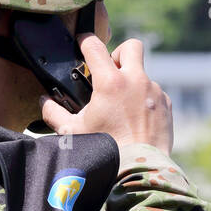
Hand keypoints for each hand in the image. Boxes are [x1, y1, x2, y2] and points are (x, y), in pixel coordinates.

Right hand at [41, 34, 172, 153]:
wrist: (139, 169)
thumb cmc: (104, 150)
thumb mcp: (72, 132)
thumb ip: (54, 113)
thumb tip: (44, 102)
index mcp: (110, 83)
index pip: (95, 46)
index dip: (85, 41)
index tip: (82, 43)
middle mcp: (136, 81)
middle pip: (131, 46)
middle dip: (119, 53)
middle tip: (110, 71)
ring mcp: (154, 91)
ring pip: (142, 74)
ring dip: (131, 83)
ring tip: (121, 107)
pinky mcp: (166, 104)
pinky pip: (153, 94)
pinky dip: (144, 101)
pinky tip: (135, 120)